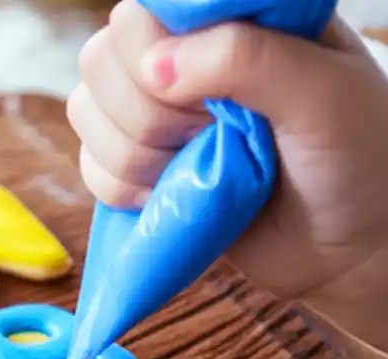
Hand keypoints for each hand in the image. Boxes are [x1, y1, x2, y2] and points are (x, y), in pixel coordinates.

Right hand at [68, 1, 387, 352]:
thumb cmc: (359, 160)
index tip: (208, 98)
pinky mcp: (139, 165)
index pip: (146, 10)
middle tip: (210, 133)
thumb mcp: (323, 94)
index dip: (156, 54)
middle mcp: (186, 55)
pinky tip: (171, 193)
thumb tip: (156, 66)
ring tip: (197, 168)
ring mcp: (157, 111)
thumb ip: (248, 59)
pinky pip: (89, 165)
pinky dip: (124, 188)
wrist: (354, 248)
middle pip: (101, 57)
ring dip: (136, 154)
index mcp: (231, 16)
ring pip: (86, 110)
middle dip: (146, 112)